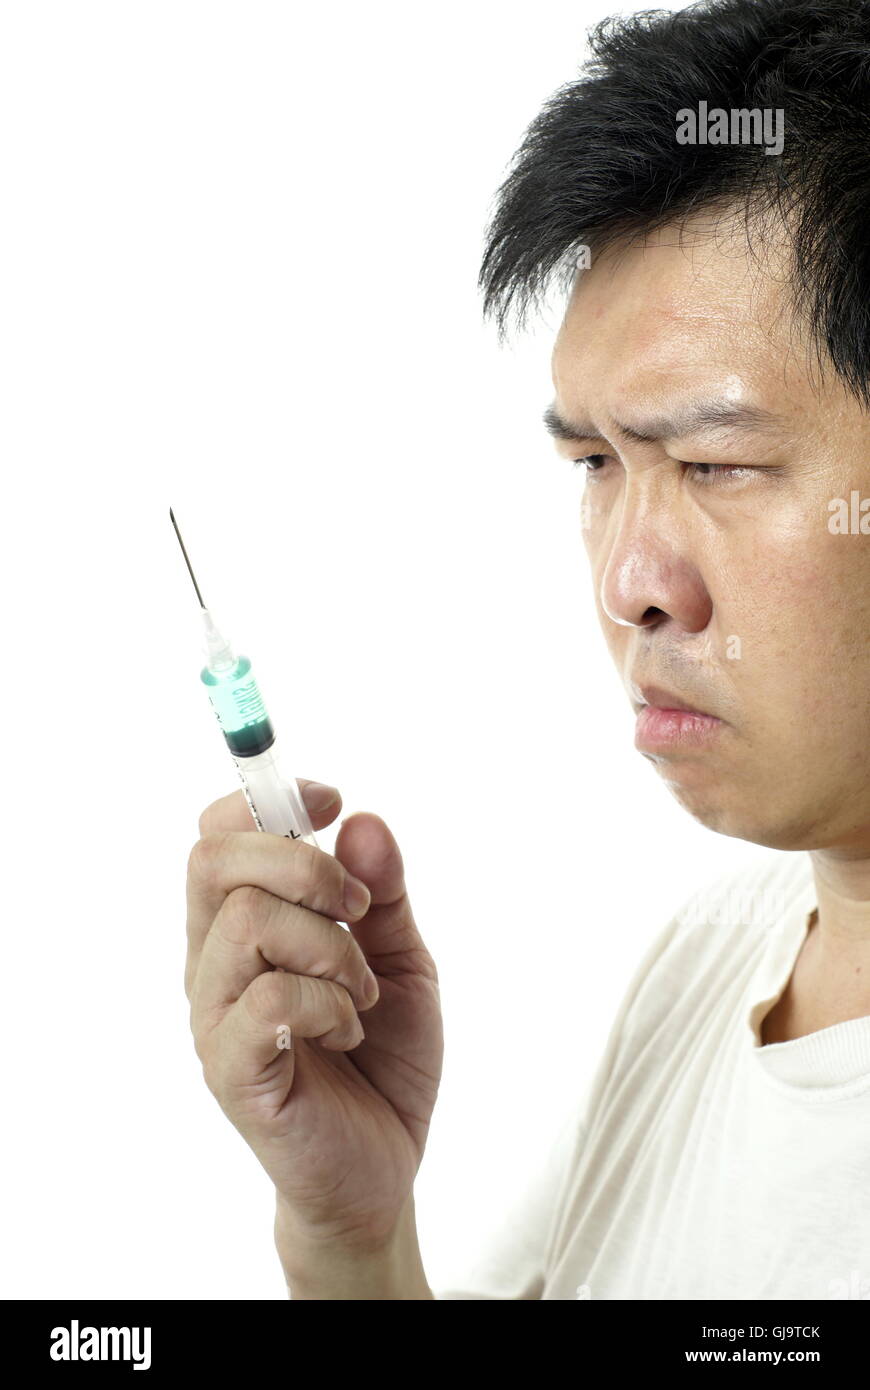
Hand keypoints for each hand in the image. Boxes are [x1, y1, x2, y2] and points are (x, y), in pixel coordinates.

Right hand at [184, 779, 442, 1256]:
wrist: (384, 1168)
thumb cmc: (383, 1059)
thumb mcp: (402, 960)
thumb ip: (383, 894)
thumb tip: (362, 821)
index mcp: (243, 927)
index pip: (216, 837)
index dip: (267, 800)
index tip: (330, 800)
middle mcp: (214, 964)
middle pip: (216, 860)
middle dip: (303, 863)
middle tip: (358, 909)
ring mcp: (216, 1017)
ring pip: (249, 921)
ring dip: (331, 944)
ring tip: (362, 991)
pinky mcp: (232, 1071)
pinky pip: (269, 998)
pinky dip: (329, 1001)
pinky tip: (348, 1029)